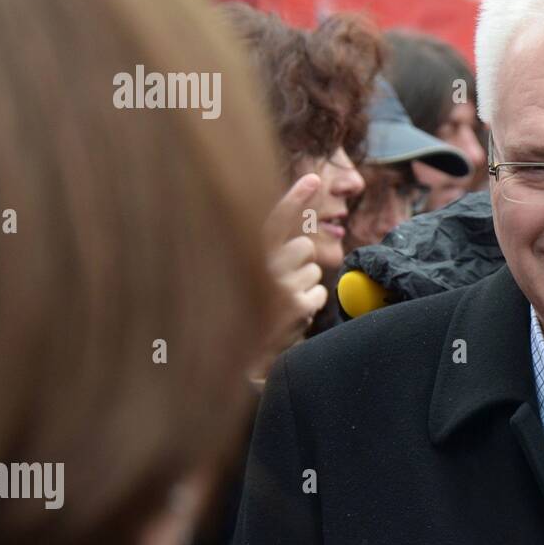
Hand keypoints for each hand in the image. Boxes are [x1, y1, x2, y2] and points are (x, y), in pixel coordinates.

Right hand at [251, 174, 326, 380]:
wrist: (225, 366)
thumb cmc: (231, 320)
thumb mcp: (237, 281)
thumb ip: (260, 258)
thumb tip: (298, 242)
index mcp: (243, 254)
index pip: (274, 218)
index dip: (295, 196)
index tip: (316, 178)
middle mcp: (261, 264)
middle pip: (305, 248)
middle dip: (298, 265)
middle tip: (276, 287)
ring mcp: (281, 285)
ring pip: (314, 273)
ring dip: (302, 288)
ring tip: (276, 308)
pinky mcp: (297, 306)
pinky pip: (319, 296)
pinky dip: (308, 308)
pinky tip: (286, 321)